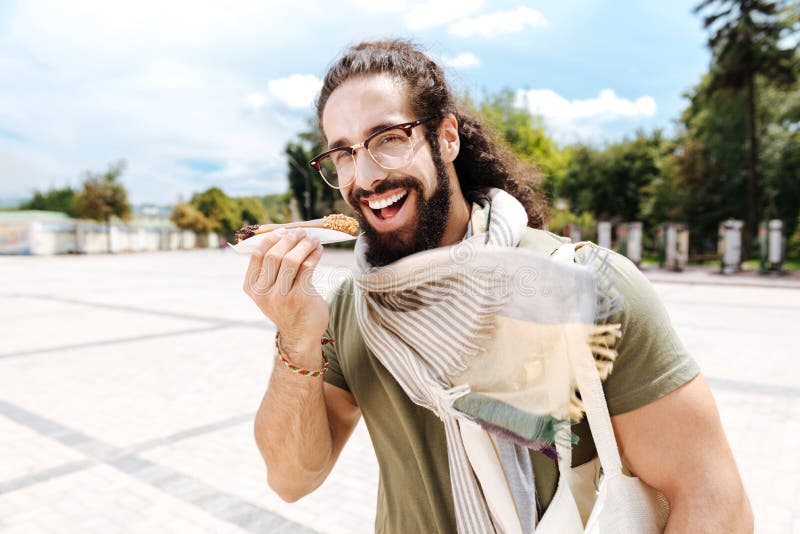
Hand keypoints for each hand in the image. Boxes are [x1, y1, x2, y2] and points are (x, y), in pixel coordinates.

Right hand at [243, 229, 328, 357]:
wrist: (300, 335)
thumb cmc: (287, 306)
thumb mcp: (270, 290)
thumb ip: (270, 269)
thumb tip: (282, 235)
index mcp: (251, 288)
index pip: (258, 256)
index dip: (271, 239)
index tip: (283, 231)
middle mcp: (263, 293)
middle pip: (275, 256)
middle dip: (290, 239)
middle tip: (301, 232)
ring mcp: (281, 297)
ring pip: (292, 260)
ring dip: (304, 245)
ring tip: (313, 239)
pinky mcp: (300, 298)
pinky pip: (307, 268)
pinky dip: (314, 254)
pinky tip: (318, 250)